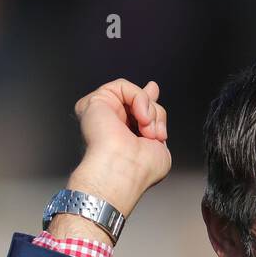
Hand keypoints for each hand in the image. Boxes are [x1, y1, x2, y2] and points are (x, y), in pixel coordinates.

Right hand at [66, 78, 170, 218]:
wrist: (124, 171)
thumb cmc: (141, 169)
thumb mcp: (160, 146)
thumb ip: (157, 122)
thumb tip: (153, 92)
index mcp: (127, 134)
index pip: (137, 109)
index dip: (147, 99)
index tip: (154, 89)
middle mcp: (114, 122)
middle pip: (141, 102)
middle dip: (156, 112)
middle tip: (154, 133)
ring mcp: (104, 111)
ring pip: (135, 94)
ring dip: (150, 111)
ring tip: (147, 131)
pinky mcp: (95, 101)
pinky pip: (123, 85)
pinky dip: (139, 99)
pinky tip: (141, 119)